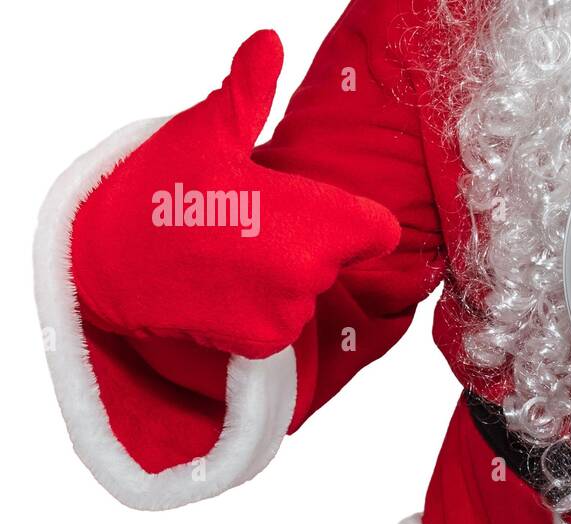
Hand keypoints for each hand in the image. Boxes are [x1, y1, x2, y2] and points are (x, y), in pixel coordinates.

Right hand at [71, 30, 400, 358]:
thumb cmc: (157, 191)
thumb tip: (270, 42)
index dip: (358, 220)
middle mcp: (310, 272)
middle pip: (339, 258)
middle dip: (309, 241)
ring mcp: (286, 313)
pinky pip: (279, 322)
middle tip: (253, 222)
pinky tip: (221, 284)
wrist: (100, 263)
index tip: (325, 210)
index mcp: (314, 219)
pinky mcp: (262, 343)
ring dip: (282, 276)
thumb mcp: (206, 133)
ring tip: (230, 252)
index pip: (379, 230)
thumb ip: (250, 91)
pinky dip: (259, 308)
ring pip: (308, 290)